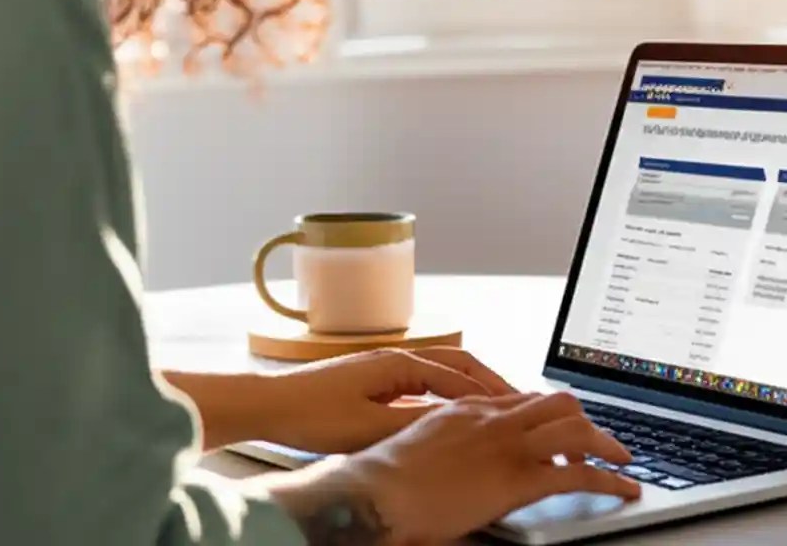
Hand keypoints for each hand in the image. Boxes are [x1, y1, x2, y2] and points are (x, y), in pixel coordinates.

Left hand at [257, 347, 515, 453]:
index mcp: (399, 363)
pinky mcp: (373, 380)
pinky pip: (423, 380)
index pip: (459, 377)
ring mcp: (384, 366)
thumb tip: (454, 424)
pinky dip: (446, 391)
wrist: (268, 405)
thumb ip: (414, 424)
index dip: (490, 393)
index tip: (517, 407)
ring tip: (493, 402)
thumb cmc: (311, 414)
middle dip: (489, 380)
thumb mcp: (368, 427)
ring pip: (441, 370)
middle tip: (518, 399)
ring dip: (469, 384)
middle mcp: (396, 358)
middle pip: (457, 363)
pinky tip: (450, 410)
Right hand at [266, 393, 641, 544]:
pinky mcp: (519, 479)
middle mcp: (495, 418)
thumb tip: (457, 459)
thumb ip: (448, 442)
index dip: (552, 414)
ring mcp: (510, 446)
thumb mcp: (420, 446)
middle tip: (600, 442)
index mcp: (470, 408)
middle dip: (587, 420)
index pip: (526, 399)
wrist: (374, 493)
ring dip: (607, 445)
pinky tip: (624, 489)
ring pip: (578, 429)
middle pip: (559, 403)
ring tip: (623, 461)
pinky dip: (610, 480)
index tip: (565, 427)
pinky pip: (579, 474)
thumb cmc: (383, 480)